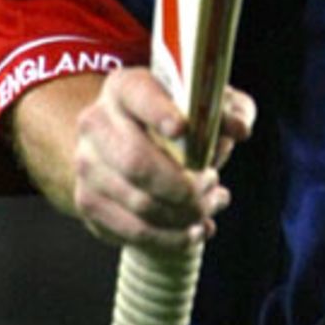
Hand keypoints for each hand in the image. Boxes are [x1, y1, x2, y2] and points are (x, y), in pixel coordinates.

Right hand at [73, 66, 255, 252]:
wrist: (137, 142)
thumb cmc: (182, 118)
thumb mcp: (211, 104)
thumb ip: (231, 110)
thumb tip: (238, 130)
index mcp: (124, 87)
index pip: (138, 95)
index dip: (158, 112)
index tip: (181, 129)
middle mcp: (96, 123)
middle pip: (137, 162)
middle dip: (183, 185)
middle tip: (212, 184)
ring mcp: (86, 165)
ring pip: (138, 203)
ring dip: (183, 214)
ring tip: (208, 206)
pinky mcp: (88, 203)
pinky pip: (132, 231)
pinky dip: (170, 238)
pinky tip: (193, 232)